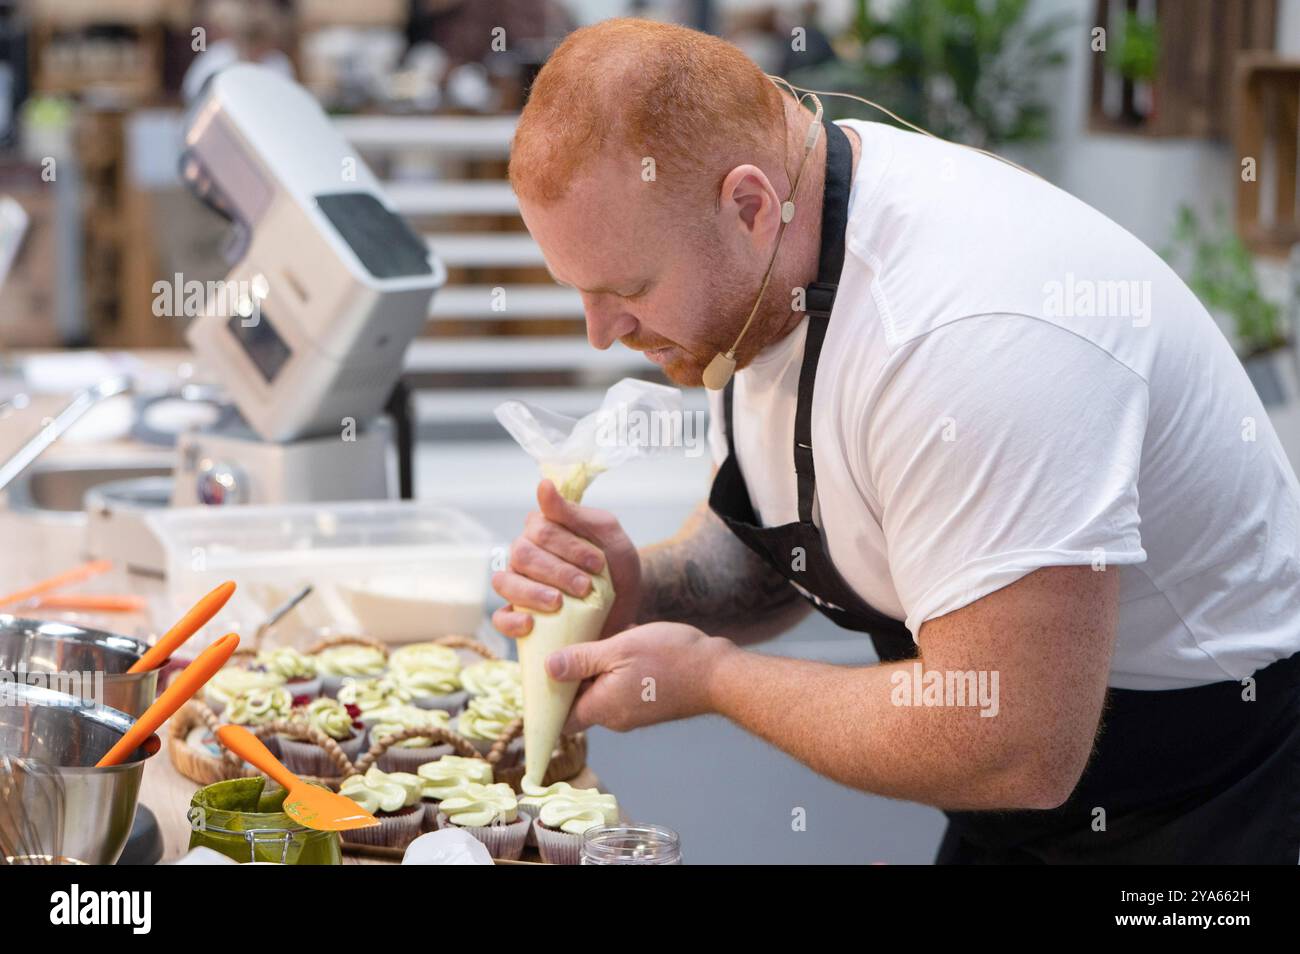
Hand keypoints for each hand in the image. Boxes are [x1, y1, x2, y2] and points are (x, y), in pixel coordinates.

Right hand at [491, 479, 641, 638]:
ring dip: (533, 593)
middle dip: (557, 572)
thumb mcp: (606, 533)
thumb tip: (542, 485)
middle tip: (585, 587)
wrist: (626, 605)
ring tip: (558, 604)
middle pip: (523, 555)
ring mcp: (517, 583)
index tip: (598, 564)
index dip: (570, 547)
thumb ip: (573, 511)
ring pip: (506, 582)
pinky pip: (500, 618)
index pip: (541, 530)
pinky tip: (531, 624)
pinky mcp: (517, 614)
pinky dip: (512, 622)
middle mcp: (523, 553)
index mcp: (541, 528)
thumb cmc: (615, 564)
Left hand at [547, 622, 732, 731]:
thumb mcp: (619, 650)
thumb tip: (547, 669)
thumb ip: (581, 660)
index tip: (537, 675)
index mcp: (602, 708)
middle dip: (571, 676)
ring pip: (600, 691)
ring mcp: (633, 712)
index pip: (560, 719)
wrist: (720, 674)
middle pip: (579, 702)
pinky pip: (620, 686)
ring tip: (598, 638)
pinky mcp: (648, 703)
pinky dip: (616, 668)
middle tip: (566, 643)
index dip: (545, 701)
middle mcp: (615, 717)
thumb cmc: (671, 659)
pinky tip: (624, 642)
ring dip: (596, 667)